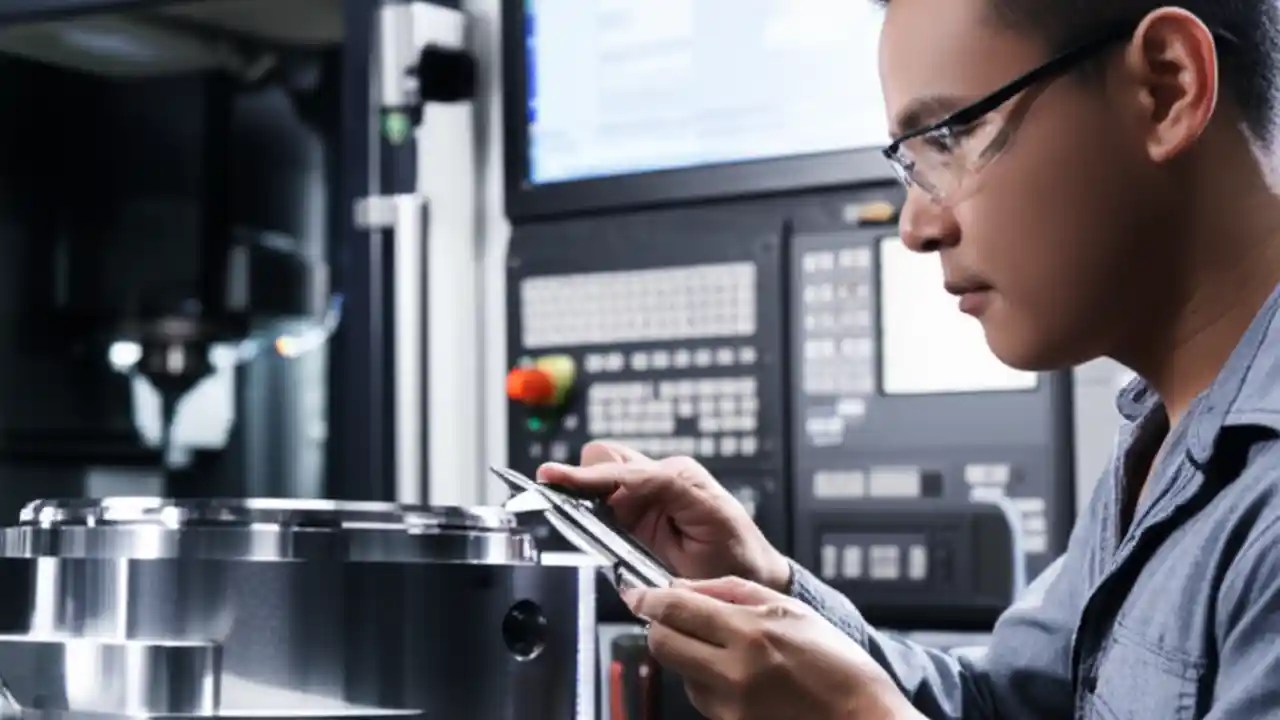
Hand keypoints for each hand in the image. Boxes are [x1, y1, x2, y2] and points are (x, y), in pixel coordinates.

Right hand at [537, 441, 789, 589]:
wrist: (751, 576)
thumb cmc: (739, 555)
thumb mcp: (710, 525)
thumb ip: (668, 506)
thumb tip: (622, 502)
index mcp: (681, 477)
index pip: (626, 471)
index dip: (589, 477)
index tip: (554, 479)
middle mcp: (662, 477)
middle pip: (606, 459)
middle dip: (584, 478)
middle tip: (564, 504)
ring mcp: (649, 493)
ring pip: (600, 474)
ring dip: (585, 493)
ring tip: (572, 516)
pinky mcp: (639, 512)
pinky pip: (604, 500)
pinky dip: (589, 508)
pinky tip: (587, 525)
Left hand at [627, 577, 922, 719]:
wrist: (861, 719)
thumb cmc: (836, 665)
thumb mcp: (789, 609)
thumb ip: (730, 592)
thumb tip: (683, 586)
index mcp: (751, 635)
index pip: (675, 610)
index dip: (648, 599)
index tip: (638, 593)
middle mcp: (734, 674)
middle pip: (662, 644)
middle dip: (659, 626)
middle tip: (672, 616)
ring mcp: (729, 707)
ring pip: (679, 671)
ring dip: (687, 654)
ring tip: (726, 649)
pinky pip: (699, 697)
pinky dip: (706, 680)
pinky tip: (737, 674)